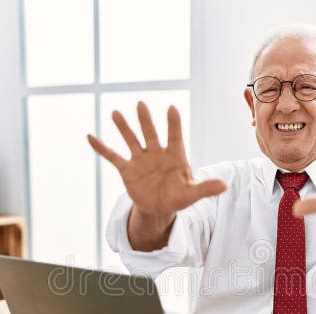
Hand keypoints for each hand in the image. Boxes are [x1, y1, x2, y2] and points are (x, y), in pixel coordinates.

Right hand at [87, 102, 225, 224]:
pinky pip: (112, 156)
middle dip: (146, 121)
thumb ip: (205, 188)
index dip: (173, 124)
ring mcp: (140, 159)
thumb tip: (225, 185)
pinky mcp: (127, 169)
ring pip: (131, 140)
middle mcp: (156, 153)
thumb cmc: (178, 197)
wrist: (160, 207)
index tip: (171, 108)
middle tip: (141, 104)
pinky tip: (90, 136)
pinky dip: (101, 148)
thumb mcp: (192, 194)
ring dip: (124, 128)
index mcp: (175, 156)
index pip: (175, 136)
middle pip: (150, 134)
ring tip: (115, 113)